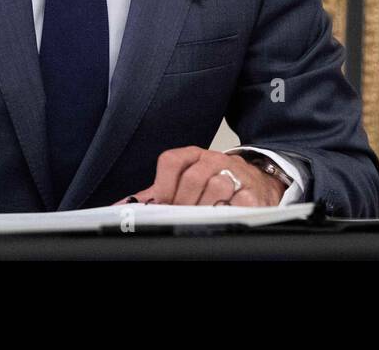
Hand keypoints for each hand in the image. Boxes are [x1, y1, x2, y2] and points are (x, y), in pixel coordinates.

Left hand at [110, 146, 284, 206]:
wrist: (258, 184)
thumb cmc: (217, 184)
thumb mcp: (185, 184)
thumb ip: (156, 195)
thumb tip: (120, 207)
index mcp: (194, 156)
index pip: (172, 161)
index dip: (163, 185)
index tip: (162, 204)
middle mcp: (214, 160)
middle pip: (193, 177)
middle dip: (183, 203)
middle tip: (179, 219)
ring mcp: (235, 174)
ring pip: (216, 186)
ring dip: (204, 208)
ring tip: (199, 221)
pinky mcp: (252, 192)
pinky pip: (238, 201)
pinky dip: (227, 213)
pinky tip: (221, 219)